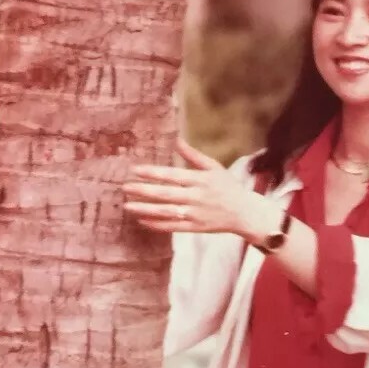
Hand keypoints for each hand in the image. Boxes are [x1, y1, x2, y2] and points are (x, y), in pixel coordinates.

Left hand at [122, 137, 268, 237]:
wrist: (244, 213)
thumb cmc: (227, 186)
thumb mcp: (214, 167)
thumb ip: (193, 155)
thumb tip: (177, 140)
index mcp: (200, 180)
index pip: (172, 175)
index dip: (153, 173)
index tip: (135, 170)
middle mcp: (196, 197)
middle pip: (165, 194)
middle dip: (143, 191)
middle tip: (124, 188)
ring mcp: (195, 214)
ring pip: (166, 212)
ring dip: (145, 209)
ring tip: (127, 206)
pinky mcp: (194, 227)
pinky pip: (172, 227)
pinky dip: (156, 225)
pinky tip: (141, 221)